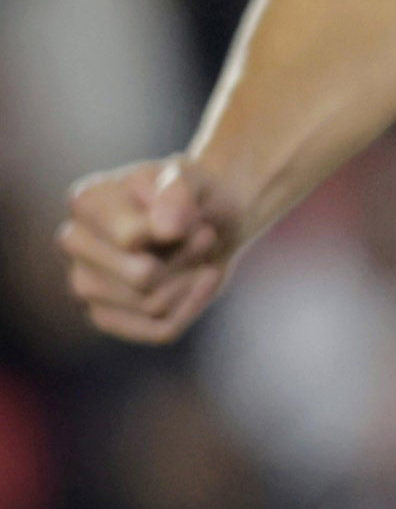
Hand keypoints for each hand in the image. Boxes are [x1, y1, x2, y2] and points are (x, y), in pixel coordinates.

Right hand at [60, 156, 245, 344]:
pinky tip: (202, 281)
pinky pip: (160, 330)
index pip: (132, 240)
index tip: (196, 217)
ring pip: (152, 305)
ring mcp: (84, 284)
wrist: (209, 218)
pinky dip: (192, 306)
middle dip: (188, 258)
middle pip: (142, 278)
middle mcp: (75, 244)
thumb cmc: (195, 195)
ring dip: (192, 280)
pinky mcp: (106, 317)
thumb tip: (166, 228)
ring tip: (199, 255)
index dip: (180, 233)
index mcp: (87, 202)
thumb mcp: (196, 179)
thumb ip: (179, 192)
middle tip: (205, 236)